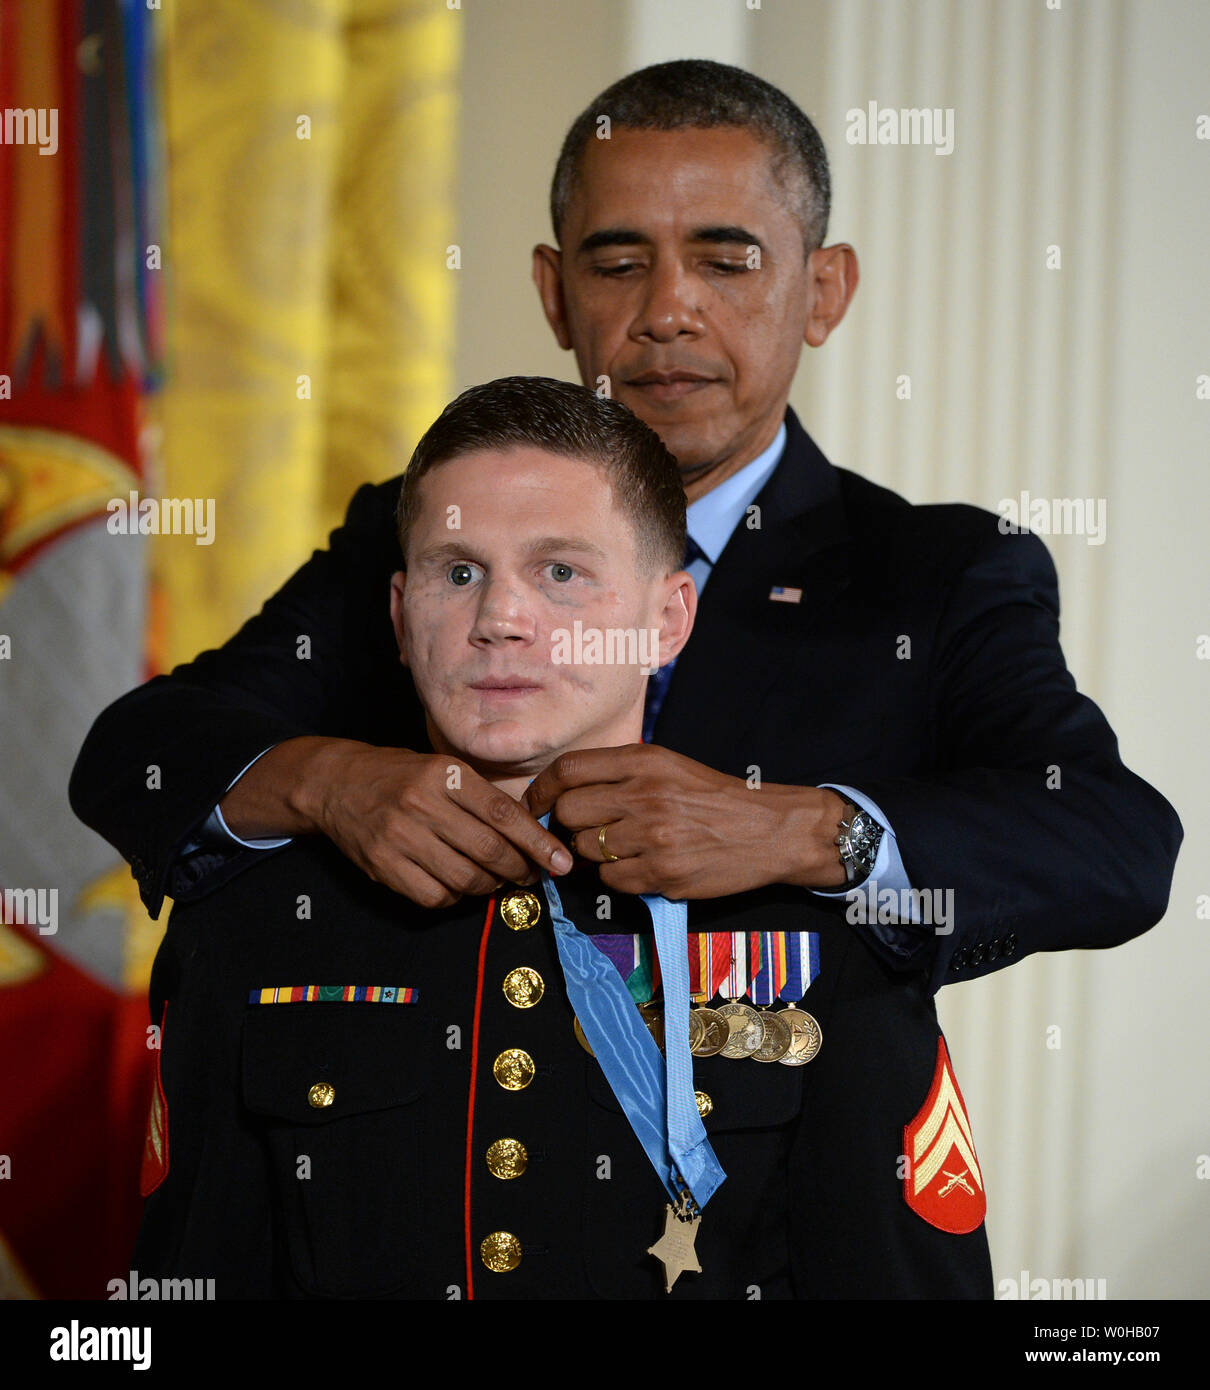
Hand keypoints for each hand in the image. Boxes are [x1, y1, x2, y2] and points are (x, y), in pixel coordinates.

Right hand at [222, 737, 572, 907]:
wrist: (336, 783)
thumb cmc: (402, 776)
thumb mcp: (444, 770)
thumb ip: (483, 798)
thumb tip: (532, 834)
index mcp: (446, 774)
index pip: (504, 815)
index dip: (538, 843)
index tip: (561, 862)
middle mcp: (423, 803)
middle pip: (489, 851)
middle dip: (519, 870)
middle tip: (530, 875)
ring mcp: (400, 837)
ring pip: (465, 878)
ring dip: (489, 886)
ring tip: (494, 880)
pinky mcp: (383, 865)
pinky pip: (435, 896)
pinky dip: (456, 897)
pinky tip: (459, 885)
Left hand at [522, 743, 849, 897]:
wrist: (770, 830)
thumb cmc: (713, 798)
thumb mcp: (668, 767)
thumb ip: (619, 775)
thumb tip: (563, 794)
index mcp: (644, 762)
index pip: (568, 770)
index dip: (541, 790)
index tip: (536, 805)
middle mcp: (646, 795)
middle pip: (568, 813)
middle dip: (567, 827)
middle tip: (582, 833)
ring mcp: (654, 837)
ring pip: (586, 850)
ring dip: (594, 854)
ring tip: (623, 848)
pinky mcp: (663, 874)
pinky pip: (612, 880)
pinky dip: (618, 877)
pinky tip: (642, 866)